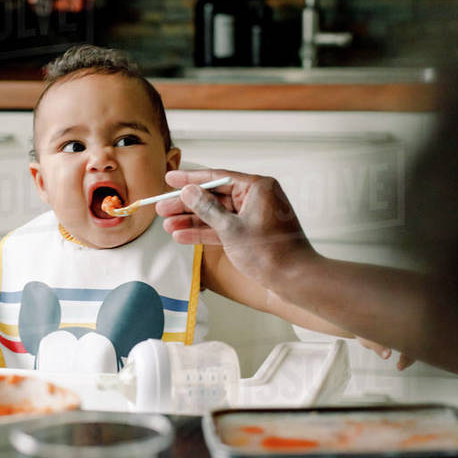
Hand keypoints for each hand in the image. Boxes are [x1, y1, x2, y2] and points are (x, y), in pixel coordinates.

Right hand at [156, 167, 314, 288]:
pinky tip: (183, 235)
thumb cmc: (271, 254)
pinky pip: (223, 227)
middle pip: (214, 196)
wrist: (294, 280)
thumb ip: (207, 208)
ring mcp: (254, 215)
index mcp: (257, 187)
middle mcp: (257, 197)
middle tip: (163, 207)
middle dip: (187, 204)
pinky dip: (205, 231)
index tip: (170, 179)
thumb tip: (189, 191)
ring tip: (168, 225)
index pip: (218, 177)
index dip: (190, 179)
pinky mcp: (251, 232)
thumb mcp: (231, 229)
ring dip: (192, 220)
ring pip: (217, 213)